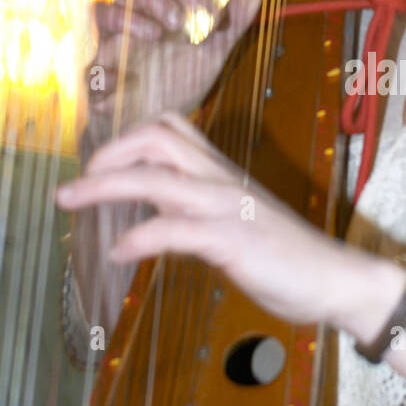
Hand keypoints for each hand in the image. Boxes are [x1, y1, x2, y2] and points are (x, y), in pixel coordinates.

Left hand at [56, 111, 366, 327]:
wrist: (335, 278)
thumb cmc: (289, 256)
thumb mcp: (241, 222)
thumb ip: (202, 213)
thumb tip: (160, 220)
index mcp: (223, 174)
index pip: (172, 128)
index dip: (128, 138)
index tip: (101, 162)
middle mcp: (220, 180)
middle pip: (156, 137)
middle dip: (108, 153)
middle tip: (77, 181)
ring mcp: (226, 207)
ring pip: (154, 178)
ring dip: (103, 187)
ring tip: (70, 201)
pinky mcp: (231, 240)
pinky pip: (173, 231)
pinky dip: (138, 239)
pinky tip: (118, 254)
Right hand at [88, 0, 261, 138]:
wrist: (151, 126)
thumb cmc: (178, 82)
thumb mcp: (211, 54)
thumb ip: (231, 24)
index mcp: (164, 8)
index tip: (213, 17)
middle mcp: (136, 17)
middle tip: (178, 22)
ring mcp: (111, 42)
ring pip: (103, 8)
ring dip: (127, 17)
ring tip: (154, 37)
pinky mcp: (94, 74)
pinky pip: (87, 63)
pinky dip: (105, 70)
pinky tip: (126, 82)